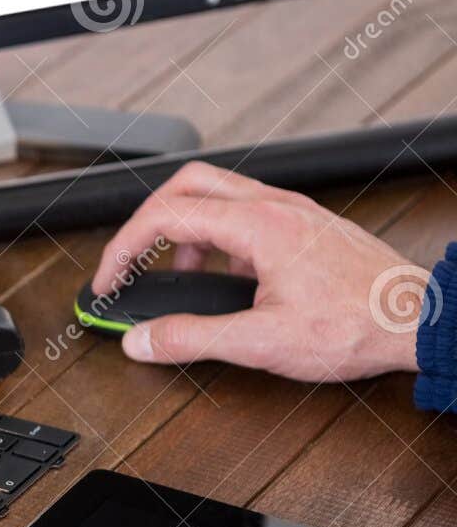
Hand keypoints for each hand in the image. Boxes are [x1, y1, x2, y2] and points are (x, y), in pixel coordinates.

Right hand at [92, 162, 426, 381]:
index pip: (166, 217)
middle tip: (131, 259)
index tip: (109, 282)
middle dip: (146, 222)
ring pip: (215, 193)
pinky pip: (243, 212)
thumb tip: (142, 339)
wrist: (418, 321)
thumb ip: (193, 338)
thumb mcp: (262, 342)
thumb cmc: (358, 325)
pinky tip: (224, 278)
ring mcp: (291, 212)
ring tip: (177, 274)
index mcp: (259, 226)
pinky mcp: (303, 225)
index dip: (125, 250)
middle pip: (186, 184)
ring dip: (183, 229)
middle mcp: (275, 207)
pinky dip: (215, 238)